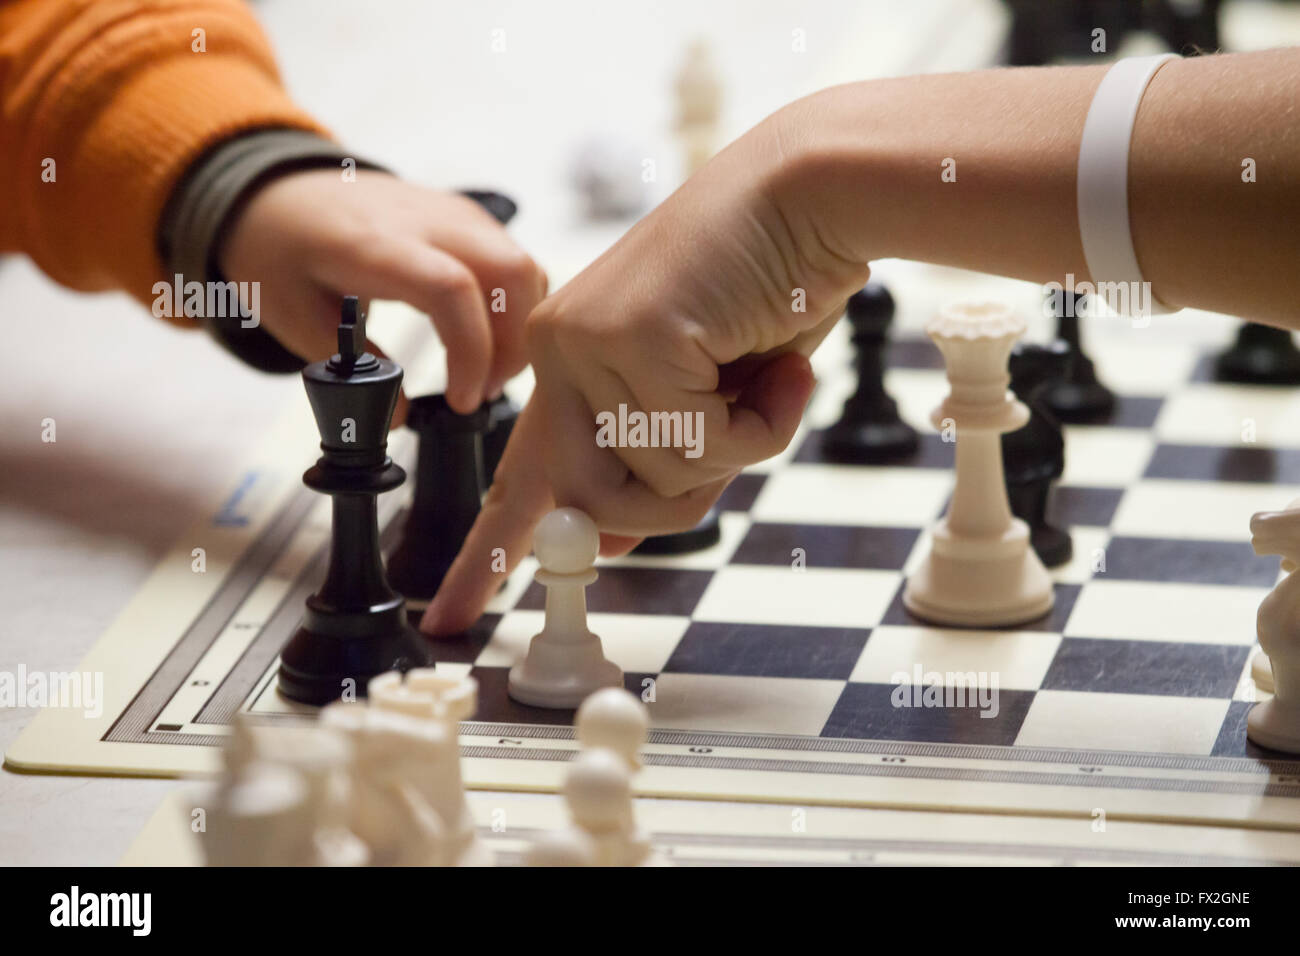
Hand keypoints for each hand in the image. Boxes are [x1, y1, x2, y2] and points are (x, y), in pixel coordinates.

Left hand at [220, 169, 545, 413]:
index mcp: (376, 244)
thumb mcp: (293, 316)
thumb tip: (399, 418)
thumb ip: (349, 368)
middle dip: (514, 345)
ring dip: (520, 329)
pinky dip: (515, 308)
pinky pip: (514, 261)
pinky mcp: (468, 218)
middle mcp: (426, 219)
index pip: (453, 288)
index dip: (472, 351)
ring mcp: (454, 213)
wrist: (282, 191)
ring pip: (524, 267)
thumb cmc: (281, 250)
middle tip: (484, 390)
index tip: (463, 399)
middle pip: (511, 272)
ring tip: (486, 373)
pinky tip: (486, 340)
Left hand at [421, 102, 872, 634]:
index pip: (518, 477)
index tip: (446, 617)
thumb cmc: (766, 292)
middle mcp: (559, 352)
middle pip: (592, 506)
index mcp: (569, 364)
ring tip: (764, 375)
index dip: (485, 557)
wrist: (812, 195)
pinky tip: (775, 363)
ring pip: (654, 483)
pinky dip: (761, 422)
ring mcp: (587, 342)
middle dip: (676, 502)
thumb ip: (656, 463)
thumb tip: (610, 544)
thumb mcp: (708, 396)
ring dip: (735, 448)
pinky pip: (701, 445)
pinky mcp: (630, 336)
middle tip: (738, 433)